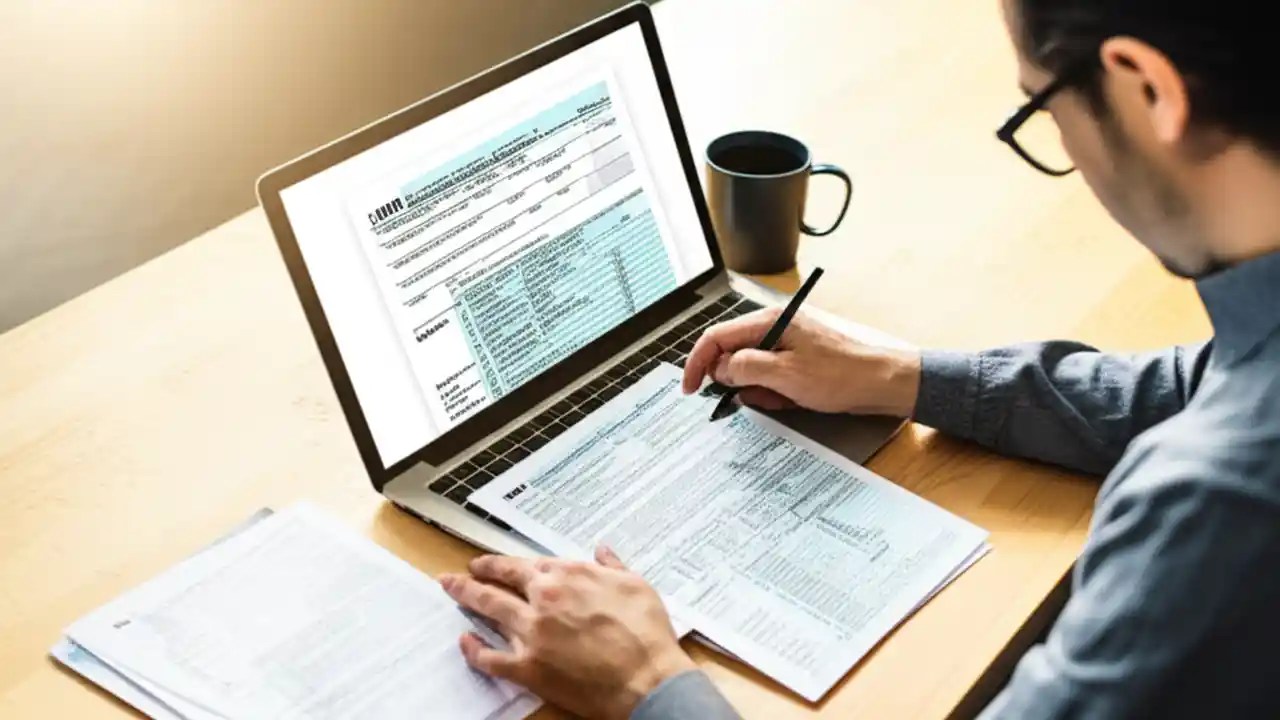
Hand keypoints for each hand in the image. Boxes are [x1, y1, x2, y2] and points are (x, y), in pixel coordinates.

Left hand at [440, 547, 694, 719]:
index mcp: (569, 575)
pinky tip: (465, 643)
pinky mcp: (528, 667)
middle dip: (478, 573)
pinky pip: (490, 657)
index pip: (527, 564)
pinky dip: (473, 650)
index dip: (507, 563)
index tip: (496, 563)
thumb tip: (602, 550)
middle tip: (463, 572)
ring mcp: (532, 632)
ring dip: (467, 596)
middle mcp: (545, 598)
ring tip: (451, 589)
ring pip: (489, 609)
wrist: (647, 680)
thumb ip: (612, 565)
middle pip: (501, 579)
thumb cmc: (646, 635)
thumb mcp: (636, 585)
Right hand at [682, 308, 921, 416]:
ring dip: (759, 389)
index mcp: (769, 322)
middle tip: (744, 400)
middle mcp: (777, 326)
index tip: (690, 388)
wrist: (886, 381)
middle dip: (733, 380)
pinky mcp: (801, 358)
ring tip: (783, 400)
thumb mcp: (784, 376)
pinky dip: (776, 391)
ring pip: (754, 367)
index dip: (698, 362)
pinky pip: (774, 375)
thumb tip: (720, 368)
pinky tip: (794, 400)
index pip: (717, 336)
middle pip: (734, 351)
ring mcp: (790, 342)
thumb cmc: (842, 375)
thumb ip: (744, 368)